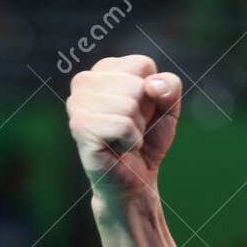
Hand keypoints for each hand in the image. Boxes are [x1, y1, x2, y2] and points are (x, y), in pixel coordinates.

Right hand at [67, 55, 181, 204]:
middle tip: (132, 128)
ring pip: (129, 104)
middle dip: (144, 112)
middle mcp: (84, 81)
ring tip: (124, 139)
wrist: (135, 180)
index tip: (142, 111)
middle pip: (136, 85)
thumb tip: (152, 85)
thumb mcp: (168, 107)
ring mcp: (77, 103)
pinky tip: (119, 148)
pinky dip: (131, 141)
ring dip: (137, 129)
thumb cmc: (148, 140)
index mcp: (104, 69)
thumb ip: (170, 86)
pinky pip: (123, 125)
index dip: (152, 92)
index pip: (143, 65)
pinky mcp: (79, 127)